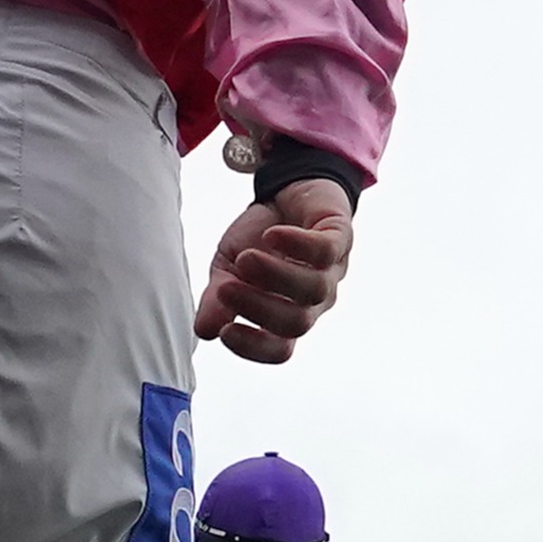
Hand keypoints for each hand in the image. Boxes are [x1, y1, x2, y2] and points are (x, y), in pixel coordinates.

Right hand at [197, 178, 356, 364]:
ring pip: (315, 289)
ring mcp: (331, 271)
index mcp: (287, 314)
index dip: (255, 348)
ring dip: (276, 276)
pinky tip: (272, 235)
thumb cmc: (257, 239)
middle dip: (258, 309)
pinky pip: (326, 249)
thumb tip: (203, 331)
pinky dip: (298, 245)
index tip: (225, 332)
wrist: (286, 192)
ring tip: (246, 260)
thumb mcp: (229, 268)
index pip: (280, 349)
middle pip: (297, 324)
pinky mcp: (339, 236)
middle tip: (226, 290)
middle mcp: (313, 301)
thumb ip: (218, 299)